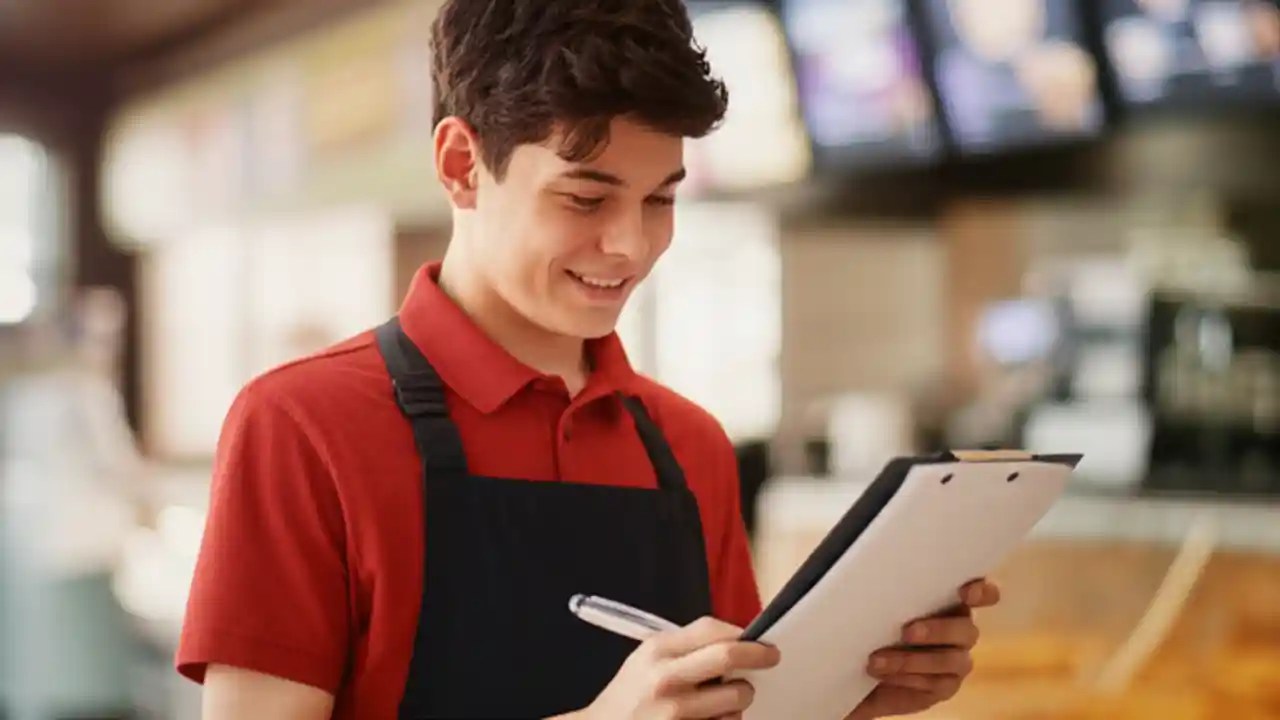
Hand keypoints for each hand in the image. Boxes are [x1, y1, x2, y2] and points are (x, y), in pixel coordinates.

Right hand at [572, 616, 780, 719]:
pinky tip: (711, 718)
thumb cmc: (629, 696)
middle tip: (772, 657)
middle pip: (730, 656)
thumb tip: (736, 640)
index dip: (743, 633)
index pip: (712, 629)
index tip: (758, 639)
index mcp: (657, 651)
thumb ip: (686, 646)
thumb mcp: (647, 658)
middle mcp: (666, 680)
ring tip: (724, 700)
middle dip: (760, 656)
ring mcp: (677, 713)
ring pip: (736, 699)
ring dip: (740, 698)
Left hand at [846, 579, 999, 719]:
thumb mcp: (873, 602)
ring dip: (912, 660)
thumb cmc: (868, 623)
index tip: (965, 592)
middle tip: (906, 632)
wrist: (857, 665)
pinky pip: (936, 684)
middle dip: (937, 630)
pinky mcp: (945, 685)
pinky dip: (908, 679)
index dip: (981, 592)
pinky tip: (885, 675)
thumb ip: (888, 590)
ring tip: (877, 661)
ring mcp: (956, 659)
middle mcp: (959, 629)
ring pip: (951, 660)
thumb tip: (870, 577)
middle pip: (966, 630)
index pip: (982, 593)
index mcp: (949, 600)